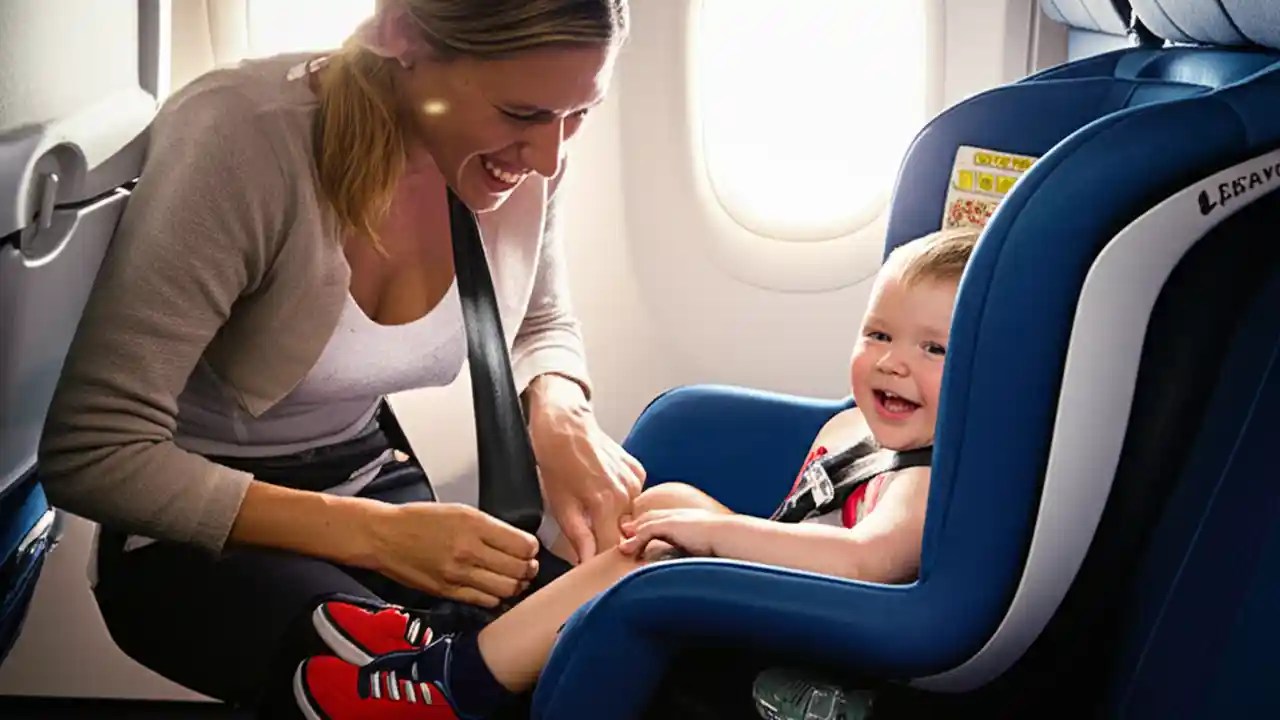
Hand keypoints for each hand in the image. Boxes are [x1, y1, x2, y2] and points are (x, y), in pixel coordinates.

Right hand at [364, 501, 539, 607]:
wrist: (384, 536)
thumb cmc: (419, 520)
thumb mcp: (460, 511)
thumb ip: (489, 527)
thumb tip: (516, 542)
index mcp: (474, 525)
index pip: (522, 545)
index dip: (532, 549)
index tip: (530, 548)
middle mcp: (468, 551)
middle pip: (519, 570)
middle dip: (528, 569)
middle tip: (527, 566)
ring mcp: (458, 575)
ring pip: (506, 589)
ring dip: (515, 585)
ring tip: (512, 579)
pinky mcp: (448, 592)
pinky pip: (485, 601)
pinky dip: (495, 597)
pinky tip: (493, 588)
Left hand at [526, 375, 644, 561]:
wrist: (564, 423)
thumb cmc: (556, 462)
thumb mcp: (561, 505)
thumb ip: (579, 538)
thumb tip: (586, 566)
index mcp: (606, 504)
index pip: (613, 550)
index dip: (602, 563)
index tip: (594, 571)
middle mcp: (628, 493)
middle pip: (626, 534)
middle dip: (610, 543)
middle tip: (592, 543)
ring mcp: (636, 480)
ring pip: (632, 517)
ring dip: (618, 522)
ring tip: (596, 515)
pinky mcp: (638, 470)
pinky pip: (635, 497)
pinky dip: (623, 502)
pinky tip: (605, 494)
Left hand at [617, 509, 726, 557]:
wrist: (731, 537)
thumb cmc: (727, 546)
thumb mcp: (709, 547)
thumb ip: (699, 550)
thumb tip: (698, 568)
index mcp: (690, 520)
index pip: (664, 519)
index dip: (649, 527)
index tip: (637, 538)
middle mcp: (680, 515)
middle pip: (651, 517)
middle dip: (636, 527)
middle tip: (624, 539)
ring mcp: (675, 518)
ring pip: (646, 523)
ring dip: (633, 536)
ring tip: (624, 550)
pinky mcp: (671, 524)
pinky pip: (647, 529)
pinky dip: (637, 539)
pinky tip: (629, 550)